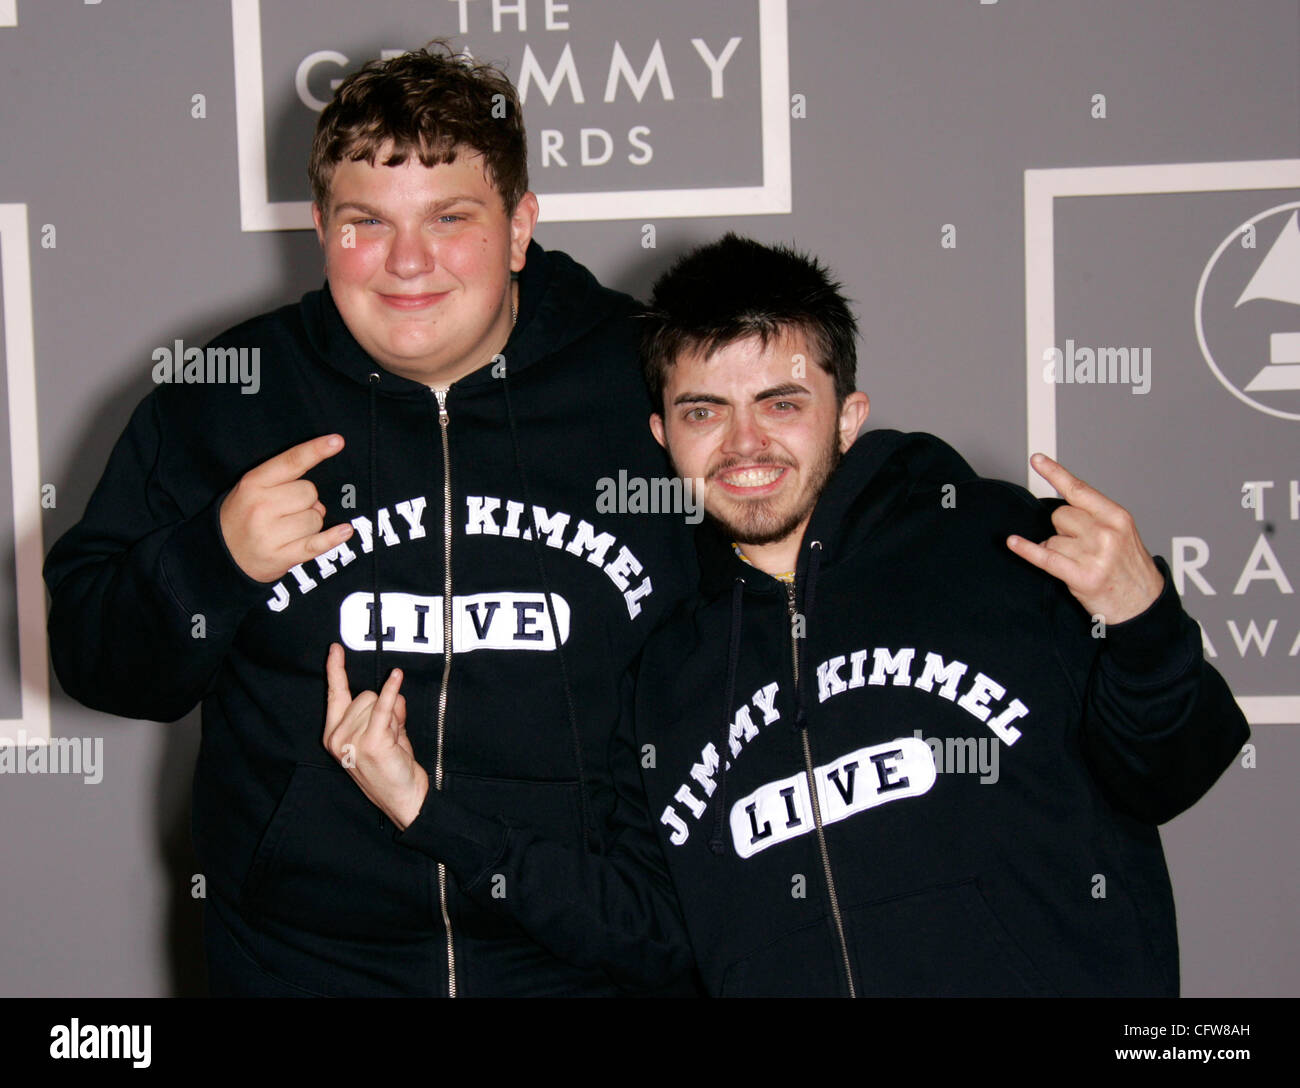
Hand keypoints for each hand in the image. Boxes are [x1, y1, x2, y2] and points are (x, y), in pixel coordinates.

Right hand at [219, 434, 351, 582]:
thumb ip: (280, 481)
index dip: (316, 450)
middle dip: (307, 501)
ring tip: (288, 531)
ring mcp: (270, 534)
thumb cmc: (241, 517)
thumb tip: (316, 496)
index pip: (291, 462)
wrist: (219, 556)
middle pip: (310, 492)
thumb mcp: (249, 489)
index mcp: (253, 484)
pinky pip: (316, 544)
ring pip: (316, 518)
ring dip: (310, 524)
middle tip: (288, 512)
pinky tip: (345, 531)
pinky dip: (333, 538)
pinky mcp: (281, 556)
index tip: (337, 441)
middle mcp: (261, 507)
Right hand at [323, 643, 427, 829]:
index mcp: (333, 734)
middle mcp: (337, 736)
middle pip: (365, 695)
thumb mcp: (381, 734)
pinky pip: (385, 706)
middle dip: (384, 708)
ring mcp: (353, 739)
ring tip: (393, 741)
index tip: (335, 649)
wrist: (403, 798)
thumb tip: (392, 690)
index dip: (335, 669)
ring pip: (378, 701)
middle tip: (389, 735)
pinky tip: (397, 676)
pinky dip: (392, 690)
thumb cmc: (391, 767)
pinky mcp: (372, 741)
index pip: (334, 694)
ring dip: (393, 716)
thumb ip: (381, 711)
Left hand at [1006, 453, 1164, 624]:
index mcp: (1117, 517)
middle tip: (1081, 547)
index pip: (1079, 489)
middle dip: (1063, 529)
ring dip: (1058, 551)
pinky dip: (1027, 550)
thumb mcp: (1122, 534)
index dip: (1055, 473)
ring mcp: (1094, 555)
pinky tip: (1014, 543)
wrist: (1143, 605)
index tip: (1037, 460)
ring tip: (1080, 564)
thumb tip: (1062, 506)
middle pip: (1059, 515)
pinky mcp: (1081, 576)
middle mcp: (1106, 532)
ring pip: (1052, 539)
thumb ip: (1096, 517)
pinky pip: (1045, 557)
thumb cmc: (1130, 569)